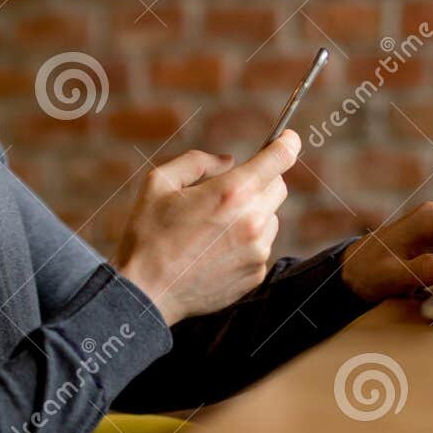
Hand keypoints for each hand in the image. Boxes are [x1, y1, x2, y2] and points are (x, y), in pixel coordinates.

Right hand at [113, 130, 298, 324]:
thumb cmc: (148, 236)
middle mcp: (252, 221)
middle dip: (260, 180)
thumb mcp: (160, 182)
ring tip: (215, 226)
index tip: (287, 138)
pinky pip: (261, 246)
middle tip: (230, 189)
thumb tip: (228, 161)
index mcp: (232, 192)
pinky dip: (246, 241)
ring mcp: (257, 251)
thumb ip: (197, 162)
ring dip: (253, 213)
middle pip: (278, 187)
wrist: (146, 293)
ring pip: (270, 218)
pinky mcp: (255, 274)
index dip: (287, 143)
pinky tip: (215, 249)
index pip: (279, 158)